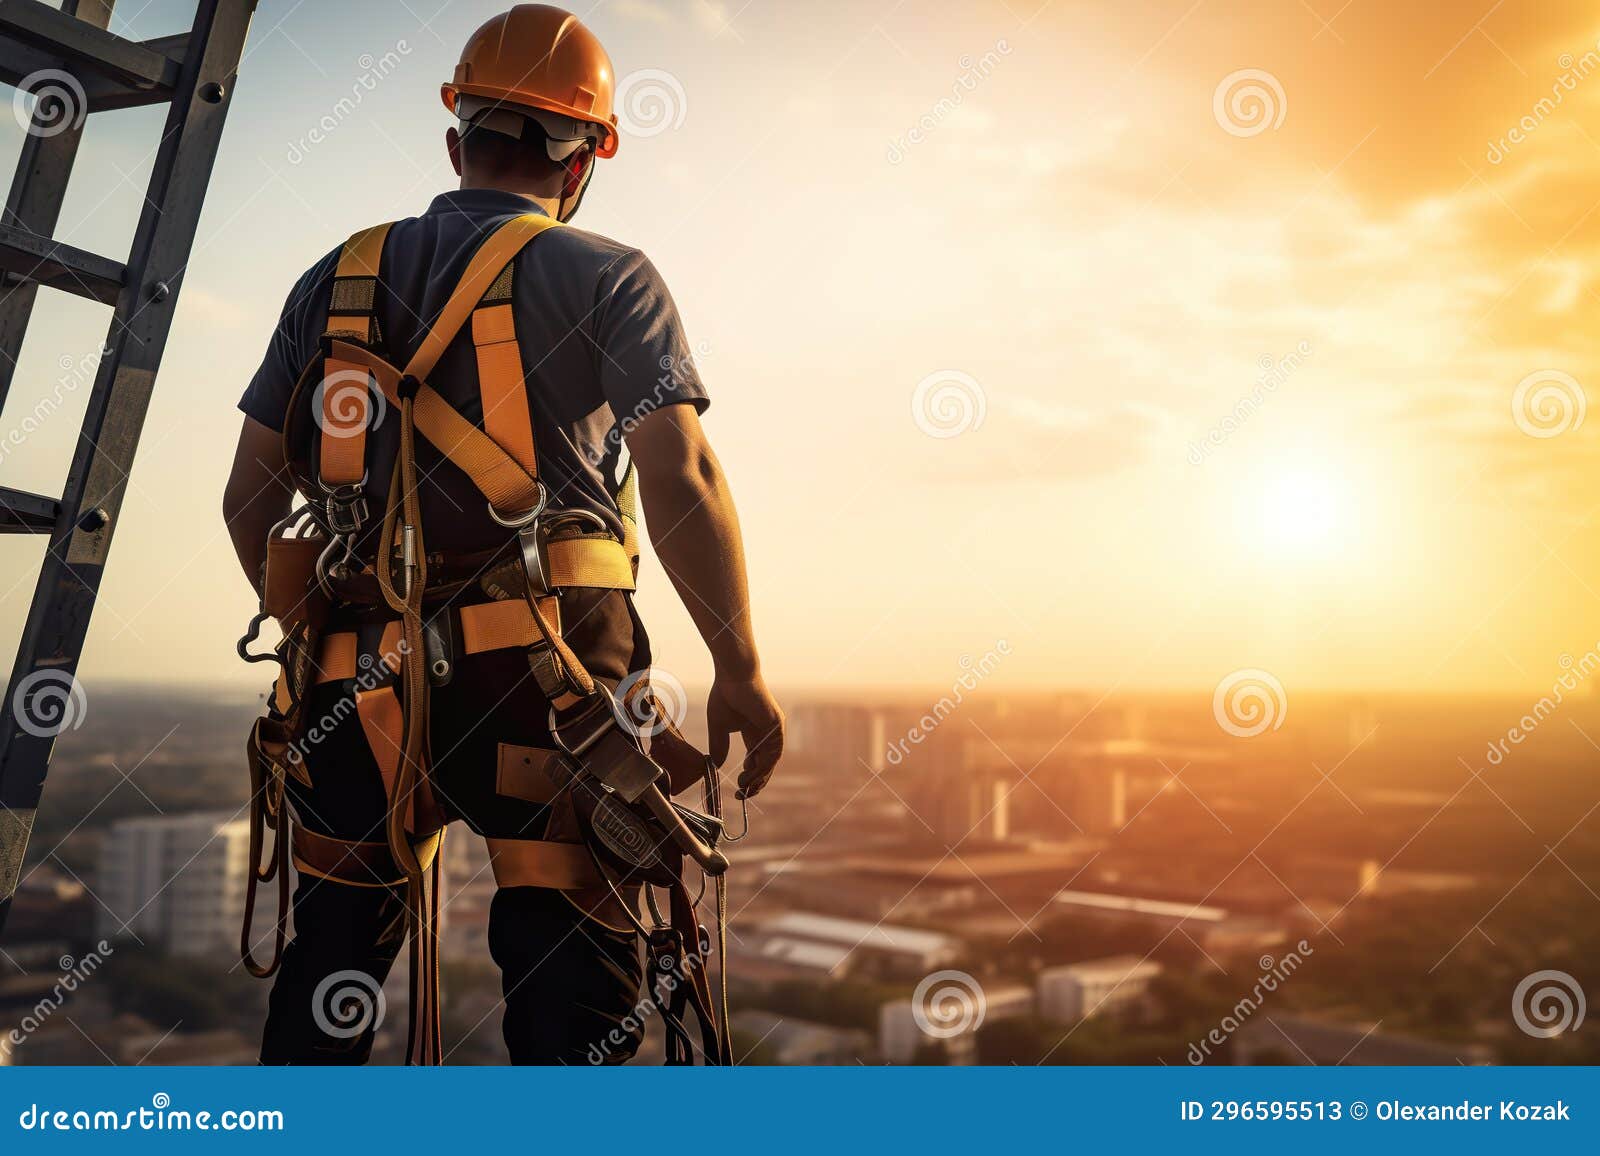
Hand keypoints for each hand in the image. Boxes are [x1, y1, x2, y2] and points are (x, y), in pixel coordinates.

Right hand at [706, 671, 783, 799]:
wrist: (733, 675)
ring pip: (770, 762)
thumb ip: (720, 746)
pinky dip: (762, 767)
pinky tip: (749, 775)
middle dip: (755, 781)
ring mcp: (774, 729)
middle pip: (765, 764)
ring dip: (758, 777)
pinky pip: (772, 753)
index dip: (748, 776)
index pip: (756, 759)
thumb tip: (715, 765)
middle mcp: (767, 732)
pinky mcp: (776, 725)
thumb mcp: (719, 727)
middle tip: (742, 795)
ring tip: (743, 787)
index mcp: (755, 732)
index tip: (738, 789)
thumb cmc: (726, 694)